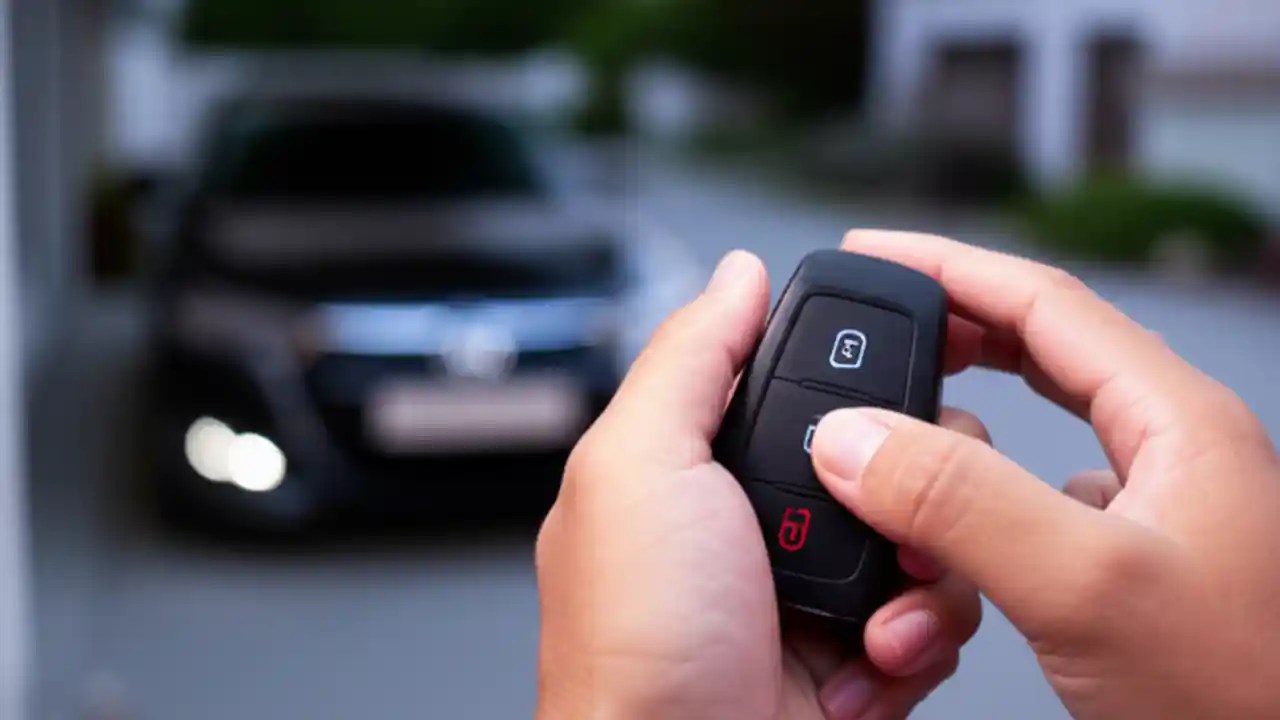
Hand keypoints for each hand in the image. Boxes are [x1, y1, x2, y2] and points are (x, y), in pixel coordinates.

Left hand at [536, 251, 982, 718]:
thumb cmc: (634, 646)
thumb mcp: (639, 469)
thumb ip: (688, 361)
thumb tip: (735, 275)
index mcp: (699, 466)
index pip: (802, 382)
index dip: (859, 378)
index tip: (908, 382)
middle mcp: (754, 523)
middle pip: (883, 457)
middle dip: (907, 489)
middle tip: (886, 520)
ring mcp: (808, 592)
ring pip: (922, 537)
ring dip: (921, 578)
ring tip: (872, 617)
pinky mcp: (852, 655)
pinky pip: (928, 619)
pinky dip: (917, 642)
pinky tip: (867, 664)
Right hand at [812, 231, 1279, 718]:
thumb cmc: (1245, 696)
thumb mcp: (1086, 586)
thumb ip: (962, 502)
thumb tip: (855, 439)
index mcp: (1176, 420)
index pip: (1042, 300)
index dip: (946, 267)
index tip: (869, 256)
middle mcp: (1173, 451)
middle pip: (1046, 347)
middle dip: (955, 326)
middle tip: (878, 323)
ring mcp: (1163, 508)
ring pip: (1049, 422)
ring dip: (971, 410)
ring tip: (907, 411)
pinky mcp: (1144, 562)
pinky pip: (1050, 492)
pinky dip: (990, 484)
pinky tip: (965, 516)